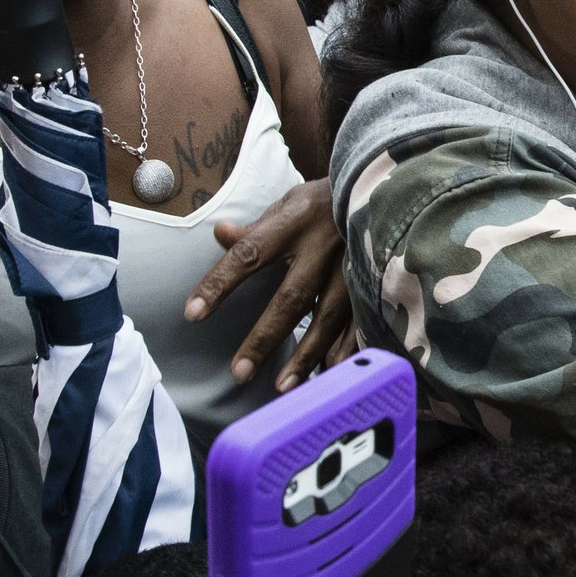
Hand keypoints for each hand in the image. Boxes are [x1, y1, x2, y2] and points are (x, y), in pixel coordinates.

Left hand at [188, 177, 356, 392]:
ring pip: (328, 318)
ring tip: (283, 386)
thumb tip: (219, 234)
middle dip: (265, 337)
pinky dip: (346, 351)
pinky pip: (359, 323)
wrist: (382, 189)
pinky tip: (332, 375)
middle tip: (240, 372)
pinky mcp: (373, 282)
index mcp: (294, 222)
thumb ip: (257, 226)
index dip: (221, 283)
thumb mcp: (289, 202)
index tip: (193, 313)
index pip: (249, 254)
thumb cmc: (324, 201)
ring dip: (306, 354)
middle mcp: (323, 246)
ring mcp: (352, 266)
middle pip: (291, 297)